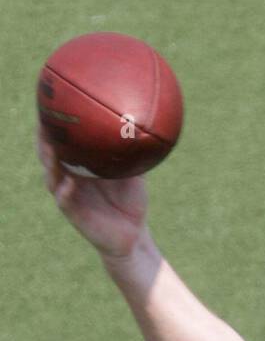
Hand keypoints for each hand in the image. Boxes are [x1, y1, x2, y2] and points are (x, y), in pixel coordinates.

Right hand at [36, 124, 148, 260]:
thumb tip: (145, 126)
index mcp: (80, 165)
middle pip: (48, 155)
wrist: (134, 235)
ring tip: (50, 147)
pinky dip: (64, 192)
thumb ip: (134, 153)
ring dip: (49, 162)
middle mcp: (69, 177)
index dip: (53, 126)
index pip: (61, 142)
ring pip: (51, 176)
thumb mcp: (134, 173)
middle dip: (44, 139)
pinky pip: (64, 201)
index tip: (51, 105)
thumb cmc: (131, 201)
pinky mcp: (74, 213)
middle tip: (45, 122)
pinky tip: (68, 183)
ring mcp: (69, 195)